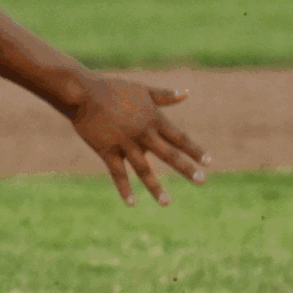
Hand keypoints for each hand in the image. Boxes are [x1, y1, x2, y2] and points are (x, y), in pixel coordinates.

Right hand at [64, 75, 208, 205]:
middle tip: (201, 181)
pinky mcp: (107, 152)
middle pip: (168, 154)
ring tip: (167, 203)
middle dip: (186, 168)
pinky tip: (132, 203)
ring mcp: (125, 144)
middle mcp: (143, 134)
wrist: (84, 94)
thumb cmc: (113, 89)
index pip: (179, 137)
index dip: (194, 150)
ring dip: (156, 187)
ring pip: (144, 169)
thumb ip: (164, 96)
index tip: (208, 162)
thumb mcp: (141, 90)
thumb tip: (185, 94)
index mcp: (153, 119)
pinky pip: (118, 174)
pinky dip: (125, 188)